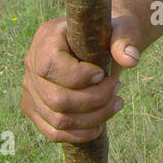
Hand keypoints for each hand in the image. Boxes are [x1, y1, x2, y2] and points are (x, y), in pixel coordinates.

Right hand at [20, 13, 142, 143]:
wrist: (98, 44)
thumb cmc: (109, 34)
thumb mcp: (120, 28)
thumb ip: (125, 39)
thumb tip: (131, 60)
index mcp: (47, 38)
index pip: (50, 65)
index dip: (78, 76)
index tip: (102, 73)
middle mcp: (32, 64)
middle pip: (57, 99)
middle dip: (95, 100)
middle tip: (116, 87)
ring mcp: (31, 90)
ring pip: (58, 120)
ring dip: (93, 118)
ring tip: (115, 103)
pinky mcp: (36, 110)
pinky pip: (54, 133)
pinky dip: (80, 133)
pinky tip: (100, 124)